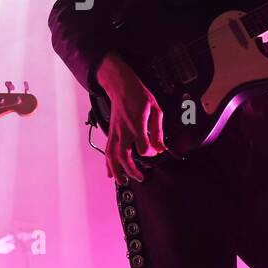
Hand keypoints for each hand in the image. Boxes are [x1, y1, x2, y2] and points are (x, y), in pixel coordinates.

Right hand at [96, 52, 166, 184]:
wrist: (120, 86)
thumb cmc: (138, 95)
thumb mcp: (155, 109)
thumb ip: (158, 130)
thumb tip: (161, 147)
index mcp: (136, 125)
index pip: (143, 147)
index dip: (151, 153)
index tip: (155, 150)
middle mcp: (124, 130)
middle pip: (124, 156)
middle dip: (131, 170)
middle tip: (140, 177)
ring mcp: (115, 132)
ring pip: (112, 156)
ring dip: (116, 170)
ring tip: (122, 181)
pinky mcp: (111, 132)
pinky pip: (107, 150)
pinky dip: (108, 163)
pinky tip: (110, 172)